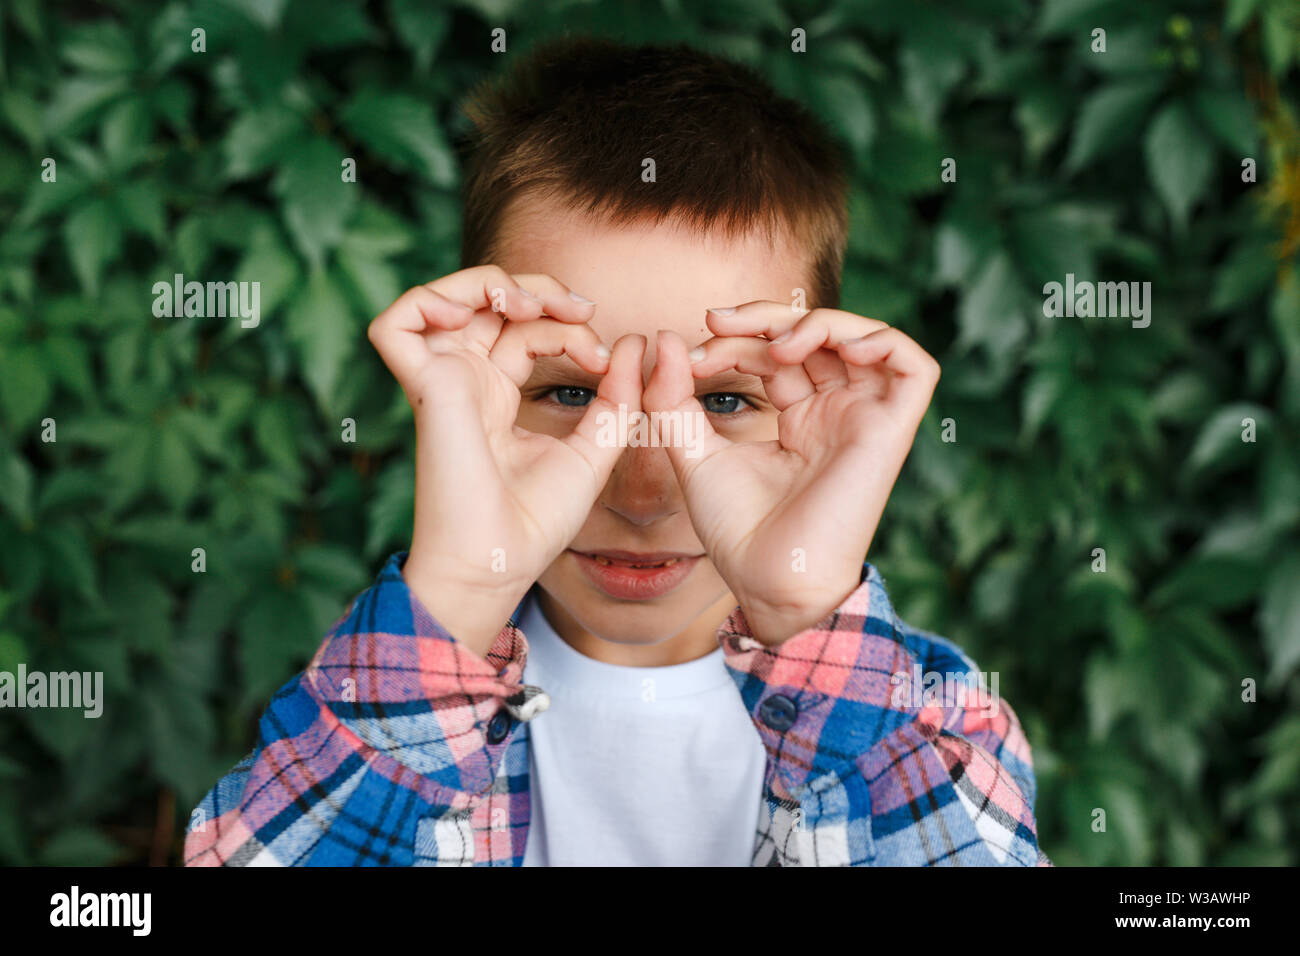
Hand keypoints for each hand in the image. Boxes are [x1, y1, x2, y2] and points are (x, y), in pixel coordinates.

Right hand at [367, 266, 644, 656]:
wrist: (500, 562)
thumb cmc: (535, 523)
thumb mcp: (595, 450)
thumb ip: (616, 398)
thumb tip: (635, 343)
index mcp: (495, 396)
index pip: (525, 331)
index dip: (568, 327)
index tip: (605, 359)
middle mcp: (464, 383)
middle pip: (486, 304)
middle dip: (538, 290)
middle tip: (581, 311)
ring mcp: (441, 383)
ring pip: (443, 297)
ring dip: (494, 283)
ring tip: (535, 304)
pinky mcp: (423, 388)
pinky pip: (396, 322)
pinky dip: (431, 299)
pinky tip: (480, 312)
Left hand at [642, 302, 939, 644]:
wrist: (768, 579)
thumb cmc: (737, 530)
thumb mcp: (693, 452)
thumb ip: (673, 399)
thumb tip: (664, 339)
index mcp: (799, 418)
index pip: (775, 353)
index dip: (735, 340)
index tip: (690, 353)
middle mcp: (836, 413)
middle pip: (816, 335)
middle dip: (765, 318)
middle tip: (716, 322)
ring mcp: (865, 419)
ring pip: (864, 338)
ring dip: (818, 322)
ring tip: (773, 343)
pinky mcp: (891, 430)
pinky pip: (912, 367)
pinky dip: (880, 339)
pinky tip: (826, 346)